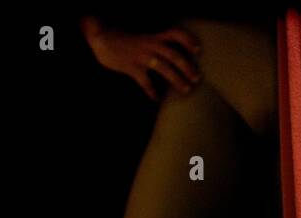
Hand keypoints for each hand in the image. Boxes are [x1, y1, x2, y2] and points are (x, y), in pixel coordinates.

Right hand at [84, 25, 202, 101]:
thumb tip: (169, 57)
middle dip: (187, 67)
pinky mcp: (131, 67)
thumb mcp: (141, 37)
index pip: (174, 33)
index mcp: (153, 36)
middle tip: (197, 78)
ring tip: (186, 90)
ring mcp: (141, 56)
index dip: (188, 40)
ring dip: (177, 80)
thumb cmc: (122, 40)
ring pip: (164, 68)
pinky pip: (145, 82)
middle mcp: (150, 45)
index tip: (198, 50)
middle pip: (174, 54)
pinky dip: (152, 92)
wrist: (102, 38)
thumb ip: (155, 45)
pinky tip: (157, 100)